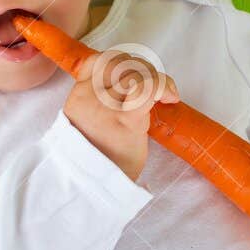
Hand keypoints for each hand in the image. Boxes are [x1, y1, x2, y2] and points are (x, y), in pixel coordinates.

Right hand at [63, 49, 179, 181]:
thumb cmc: (97, 161)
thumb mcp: (89, 126)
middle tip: (154, 86)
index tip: (134, 73)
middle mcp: (88, 96)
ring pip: (133, 70)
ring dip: (153, 77)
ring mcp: (106, 106)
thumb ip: (100, 105)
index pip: (95, 62)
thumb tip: (128, 92)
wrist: (90, 188)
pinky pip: (147, 87)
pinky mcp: (126, 119)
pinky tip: (171, 97)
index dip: (119, 61)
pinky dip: (164, 86)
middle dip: (140, 66)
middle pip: (116, 61)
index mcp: (78, 97)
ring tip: (164, 94)